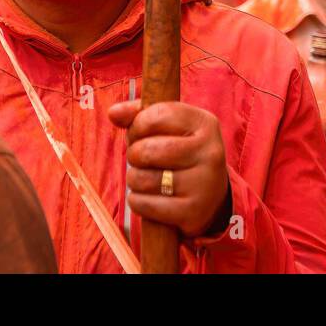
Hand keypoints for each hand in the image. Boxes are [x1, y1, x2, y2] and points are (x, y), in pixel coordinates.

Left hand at [107, 99, 229, 237]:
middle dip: (134, 154)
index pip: (158, 115)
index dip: (138, 125)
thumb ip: (139, 114)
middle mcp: (210, 152)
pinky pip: (145, 204)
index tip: (139, 133)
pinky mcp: (192, 212)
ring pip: (143, 179)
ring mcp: (204, 184)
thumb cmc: (180, 153)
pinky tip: (149, 197)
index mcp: (205, 123)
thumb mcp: (169, 127)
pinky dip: (137, 201)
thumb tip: (114, 113)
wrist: (211, 195)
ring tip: (145, 178)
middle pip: (147, 150)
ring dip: (134, 179)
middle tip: (141, 159)